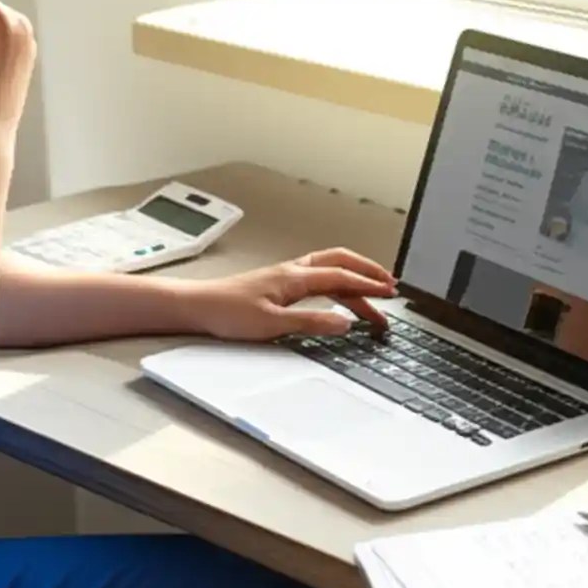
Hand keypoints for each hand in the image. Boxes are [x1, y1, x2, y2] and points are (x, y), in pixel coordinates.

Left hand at [188, 248, 397, 340]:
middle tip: (389, 285)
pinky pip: (318, 275)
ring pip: (330, 268)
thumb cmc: (227, 312)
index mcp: (295, 277)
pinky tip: (339, 293)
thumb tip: (345, 322)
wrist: (197, 306)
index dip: (368, 285)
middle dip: (368, 271)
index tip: (390, 292)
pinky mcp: (280, 284)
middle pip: (340, 262)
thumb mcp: (272, 324)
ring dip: (353, 276)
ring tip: (373, 292)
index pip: (341, 277)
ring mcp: (286, 275)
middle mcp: (293, 271)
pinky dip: (337, 281)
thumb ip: (311, 322)